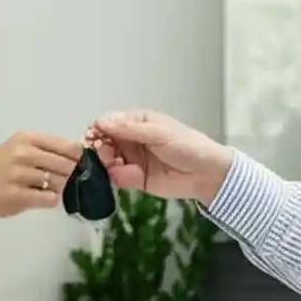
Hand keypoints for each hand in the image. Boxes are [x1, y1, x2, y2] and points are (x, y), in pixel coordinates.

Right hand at [0, 131, 83, 219]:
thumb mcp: (15, 149)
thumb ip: (42, 151)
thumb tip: (77, 159)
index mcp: (26, 138)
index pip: (68, 146)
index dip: (78, 157)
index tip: (78, 164)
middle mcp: (24, 153)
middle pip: (67, 165)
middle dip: (69, 175)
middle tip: (59, 180)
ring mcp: (21, 174)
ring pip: (60, 183)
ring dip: (57, 189)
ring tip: (43, 189)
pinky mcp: (18, 196)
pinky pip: (50, 199)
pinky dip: (50, 200)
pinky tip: (39, 198)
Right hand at [85, 110, 233, 203]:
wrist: (206, 174)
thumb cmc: (187, 146)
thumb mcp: (159, 133)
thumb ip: (130, 129)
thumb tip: (101, 122)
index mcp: (137, 122)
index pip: (109, 122)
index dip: (99, 129)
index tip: (94, 136)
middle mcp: (130, 140)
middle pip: (103, 142)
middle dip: (99, 147)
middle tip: (106, 153)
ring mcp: (131, 159)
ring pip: (106, 160)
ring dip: (106, 163)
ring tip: (115, 164)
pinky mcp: (134, 179)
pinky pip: (117, 177)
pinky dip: (116, 176)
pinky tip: (124, 175)